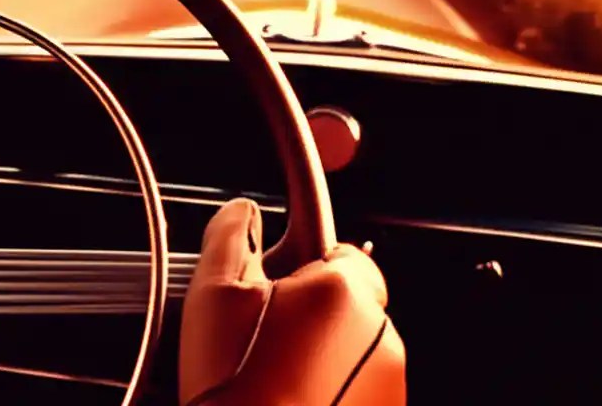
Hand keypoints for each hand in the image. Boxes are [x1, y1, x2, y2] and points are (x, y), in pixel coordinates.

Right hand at [178, 199, 404, 405]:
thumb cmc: (235, 387)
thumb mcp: (212, 291)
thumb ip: (232, 235)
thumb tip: (241, 214)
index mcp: (345, 292)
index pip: (338, 249)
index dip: (297, 261)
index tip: (268, 278)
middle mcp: (381, 338)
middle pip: (345, 303)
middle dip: (305, 311)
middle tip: (256, 332)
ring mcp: (388, 388)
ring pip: (348, 352)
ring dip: (316, 355)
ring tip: (266, 377)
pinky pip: (354, 392)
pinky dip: (325, 394)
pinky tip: (284, 402)